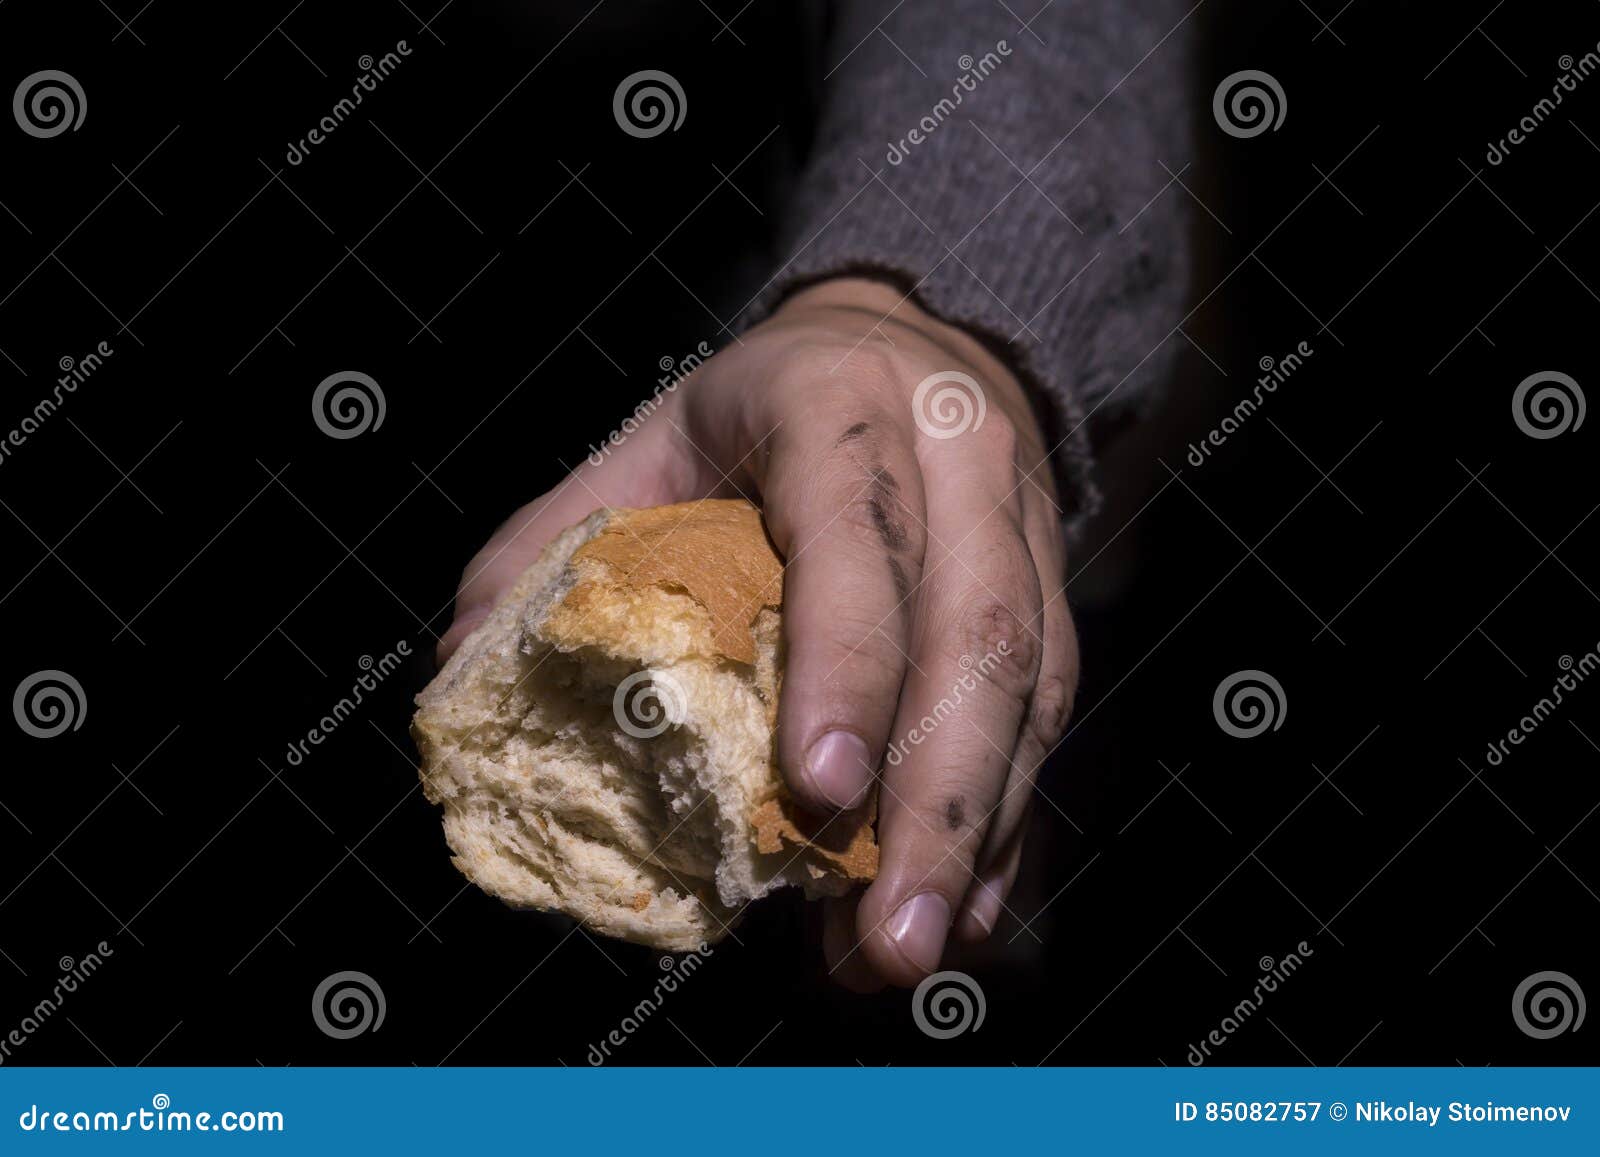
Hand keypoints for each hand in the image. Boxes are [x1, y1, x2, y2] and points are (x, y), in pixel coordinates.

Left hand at [439, 277, 1077, 987]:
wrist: (908, 341)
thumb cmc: (760, 405)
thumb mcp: (651, 436)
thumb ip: (557, 536)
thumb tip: (460, 664)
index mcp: (836, 401)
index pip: (851, 533)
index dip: (846, 662)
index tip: (818, 792)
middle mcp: (953, 456)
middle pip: (973, 631)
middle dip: (933, 800)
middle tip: (884, 939)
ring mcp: (1019, 520)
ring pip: (1026, 681)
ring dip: (975, 831)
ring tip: (912, 949)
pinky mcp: (1050, 580)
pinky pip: (1050, 703)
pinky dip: (1009, 814)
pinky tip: (968, 906)